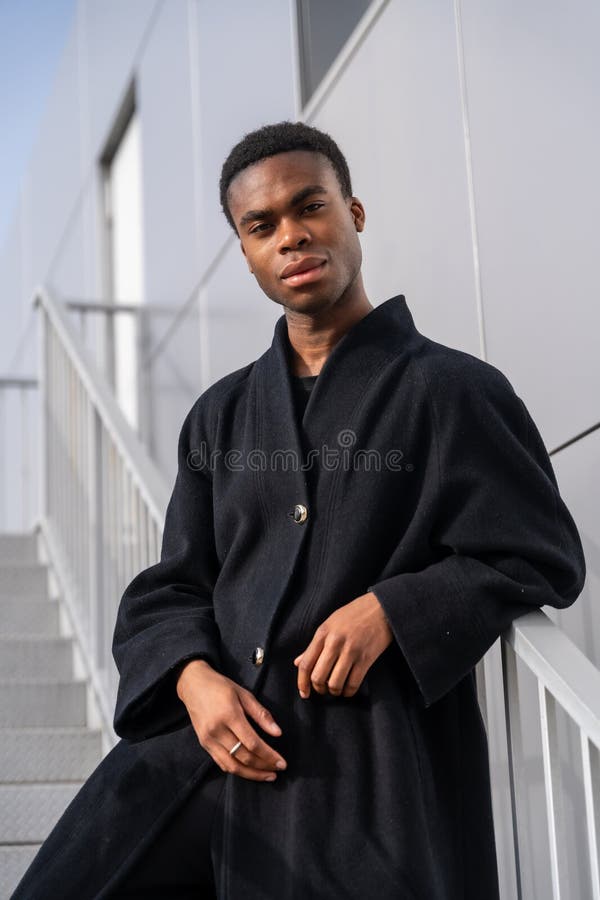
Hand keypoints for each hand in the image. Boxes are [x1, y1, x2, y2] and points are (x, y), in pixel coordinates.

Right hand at [176, 660, 286, 781]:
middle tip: (278, 769)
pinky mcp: (204, 744)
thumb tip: (278, 733)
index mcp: (229, 715)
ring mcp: (208, 739)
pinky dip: (236, 769)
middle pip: (244, 757)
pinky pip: (221, 763)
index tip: (282, 763)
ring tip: (267, 775)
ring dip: (251, 774)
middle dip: (263, 767)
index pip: (253, 743)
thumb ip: (261, 715)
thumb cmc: (220, 686)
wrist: (193, 684)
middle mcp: (217, 730)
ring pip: (232, 766)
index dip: (269, 755)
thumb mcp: (244, 694)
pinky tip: (249, 771)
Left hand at [293, 591, 392, 698]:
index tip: (304, 693)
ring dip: (334, 691)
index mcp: (323, 633)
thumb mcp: (330, 624)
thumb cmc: (354, 614)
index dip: (302, 683)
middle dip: (319, 688)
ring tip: (336, 688)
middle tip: (323, 689)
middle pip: (318, 677)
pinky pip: (353, 683)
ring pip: (335, 683)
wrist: (380, 608)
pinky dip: (348, 691)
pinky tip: (348, 689)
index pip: (306, 664)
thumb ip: (314, 645)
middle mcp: (335, 642)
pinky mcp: (366, 658)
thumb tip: (297, 662)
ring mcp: (351, 651)